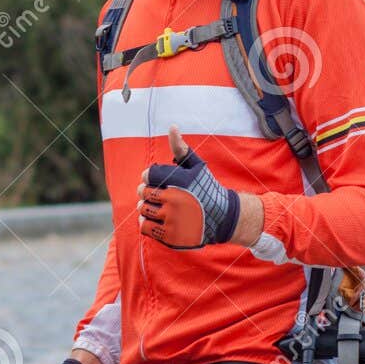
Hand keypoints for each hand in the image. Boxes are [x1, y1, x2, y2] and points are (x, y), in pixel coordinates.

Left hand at [138, 128, 241, 249]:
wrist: (222, 217)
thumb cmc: (206, 188)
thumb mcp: (196, 166)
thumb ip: (180, 147)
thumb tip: (172, 127)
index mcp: (180, 181)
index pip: (147, 175)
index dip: (150, 176)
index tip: (158, 180)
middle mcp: (176, 200)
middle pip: (143, 192)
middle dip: (147, 191)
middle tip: (158, 194)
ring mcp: (173, 220)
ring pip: (142, 209)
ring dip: (146, 207)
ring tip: (157, 206)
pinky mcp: (171, 236)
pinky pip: (145, 227)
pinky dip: (146, 222)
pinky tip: (156, 219)